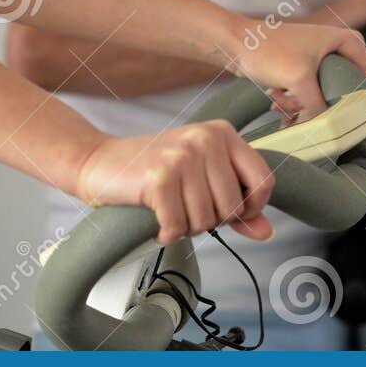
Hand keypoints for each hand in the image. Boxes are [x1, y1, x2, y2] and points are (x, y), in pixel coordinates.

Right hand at [74, 123, 274, 245]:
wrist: (100, 162)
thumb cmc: (153, 171)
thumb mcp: (202, 179)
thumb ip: (237, 204)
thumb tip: (266, 231)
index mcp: (222, 133)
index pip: (264, 180)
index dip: (251, 208)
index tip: (230, 212)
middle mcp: (205, 138)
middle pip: (233, 207)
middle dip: (210, 220)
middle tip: (185, 208)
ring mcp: (181, 156)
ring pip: (206, 219)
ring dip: (186, 227)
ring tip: (169, 210)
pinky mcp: (159, 177)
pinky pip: (178, 226)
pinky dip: (166, 233)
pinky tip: (156, 220)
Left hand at [233, 18, 365, 120]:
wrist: (233, 43)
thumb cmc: (267, 50)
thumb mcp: (300, 80)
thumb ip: (320, 107)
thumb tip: (329, 130)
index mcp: (347, 41)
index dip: (357, 103)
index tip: (346, 123)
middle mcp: (336, 47)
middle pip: (343, 91)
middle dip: (321, 106)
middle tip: (303, 111)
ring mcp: (318, 59)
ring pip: (322, 96)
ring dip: (303, 107)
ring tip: (281, 104)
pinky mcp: (301, 69)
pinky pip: (307, 95)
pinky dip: (293, 103)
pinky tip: (276, 103)